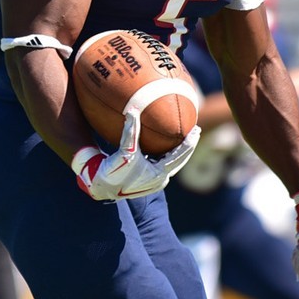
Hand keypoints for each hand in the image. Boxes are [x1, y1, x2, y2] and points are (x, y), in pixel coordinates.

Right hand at [70, 108, 199, 201]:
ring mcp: (154, 181)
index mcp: (159, 173)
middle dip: (188, 146)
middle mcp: (159, 179)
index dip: (189, 142)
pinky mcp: (146, 181)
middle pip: (179, 160)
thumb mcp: (125, 151)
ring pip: (170, 163)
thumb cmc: (114, 171)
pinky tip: (162, 146)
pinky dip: (165, 155)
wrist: (102, 187)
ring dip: (177, 151)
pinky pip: (160, 165)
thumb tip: (133, 111)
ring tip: (181, 138)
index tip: (196, 128)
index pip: (180, 155)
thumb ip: (130, 131)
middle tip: (196, 130)